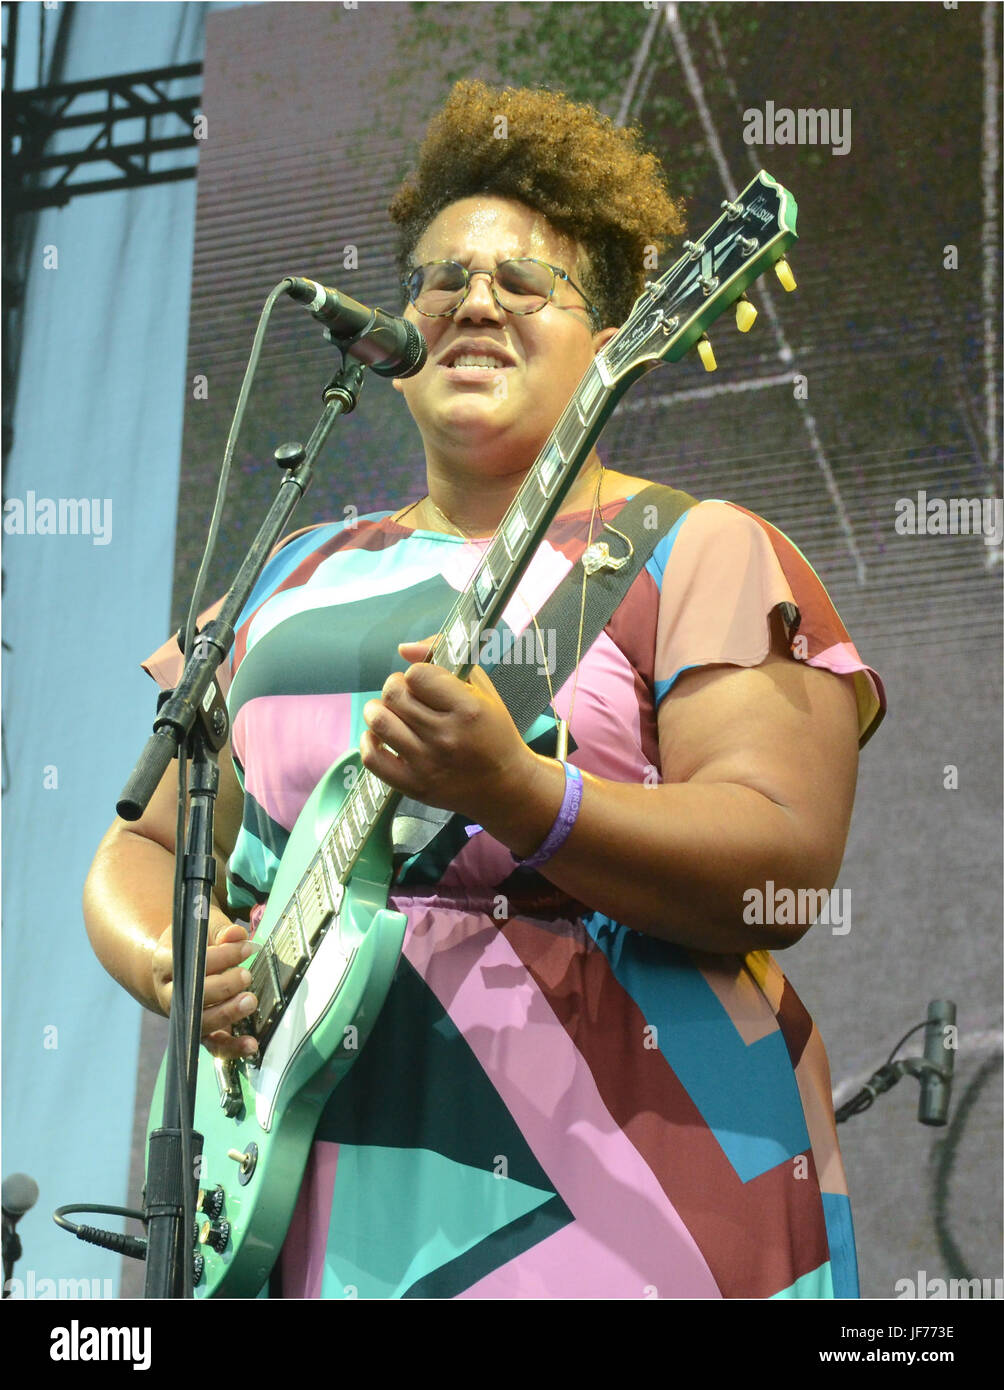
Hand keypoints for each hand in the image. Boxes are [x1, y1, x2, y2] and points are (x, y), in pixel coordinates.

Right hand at [152, 916, 258, 1058]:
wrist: (178, 971)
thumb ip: (219, 932)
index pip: (191, 962)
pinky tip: (251, 1044)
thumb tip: (236, 935)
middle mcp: (169, 994)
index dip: (221, 956)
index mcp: (164, 964)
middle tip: (246, 975)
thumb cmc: (194, 947)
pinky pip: (213, 1045)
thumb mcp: (202, 930)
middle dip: (223, 986)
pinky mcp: (199, 1032)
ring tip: (250, 1001)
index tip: (246, 948)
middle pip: (193, 995)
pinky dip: (233, 1047)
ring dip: (228, 1013)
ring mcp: (183, 1016)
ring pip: (201, 1022)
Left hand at [359, 637, 537, 829]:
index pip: (417, 675)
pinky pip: (372, 758)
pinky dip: (369, 741)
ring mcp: (428, 763)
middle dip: (397, 687)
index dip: (418, 674)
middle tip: (408, 695)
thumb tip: (403, 648)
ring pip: (378, 721)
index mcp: (469, 710)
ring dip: (378, 710)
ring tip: (391, 712)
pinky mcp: (414, 785)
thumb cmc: (494, 732)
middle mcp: (446, 737)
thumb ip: (446, 659)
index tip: (427, 683)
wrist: (505, 786)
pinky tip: (381, 736)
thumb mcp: (482, 690)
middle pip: (394, 694)